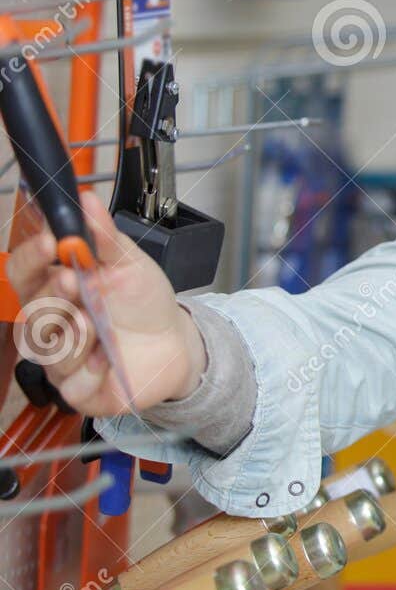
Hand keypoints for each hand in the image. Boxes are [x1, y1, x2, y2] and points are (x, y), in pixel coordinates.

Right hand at [4, 191, 204, 416]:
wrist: (176, 342)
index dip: (32, 257)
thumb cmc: (144, 303)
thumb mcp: (130, 263)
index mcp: (56, 287)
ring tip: (96, 322)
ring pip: (47, 350)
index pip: (24, 271)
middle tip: (76, 282)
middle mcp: (53, 323)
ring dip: (72, 334)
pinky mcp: (79, 389)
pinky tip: (109, 358)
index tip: (52, 242)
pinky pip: (72, 383)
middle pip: (30, 311)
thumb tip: (85, 199)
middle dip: (52, 296)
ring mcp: (62, 358)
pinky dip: (92, 369)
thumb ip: (105, 237)